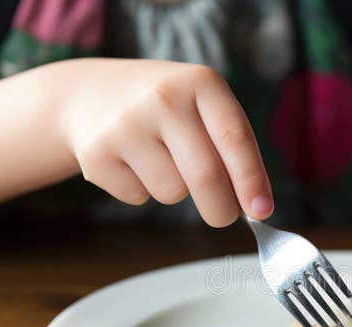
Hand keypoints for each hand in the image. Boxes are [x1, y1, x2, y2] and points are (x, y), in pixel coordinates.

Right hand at [59, 58, 272, 225]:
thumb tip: (255, 207)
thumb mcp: (201, 107)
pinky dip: (141, 191)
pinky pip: (138, 197)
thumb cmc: (166, 109)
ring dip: (175, 192)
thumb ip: (230, 149)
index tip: (263, 212)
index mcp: (200, 83)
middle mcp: (163, 98)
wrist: (89, 94)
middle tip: (223, 217)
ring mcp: (126, 125)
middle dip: (221, 209)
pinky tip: (130, 162)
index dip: (251, 180)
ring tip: (159, 160)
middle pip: (205, 175)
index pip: (234, 138)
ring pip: (172, 192)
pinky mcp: (96, 154)